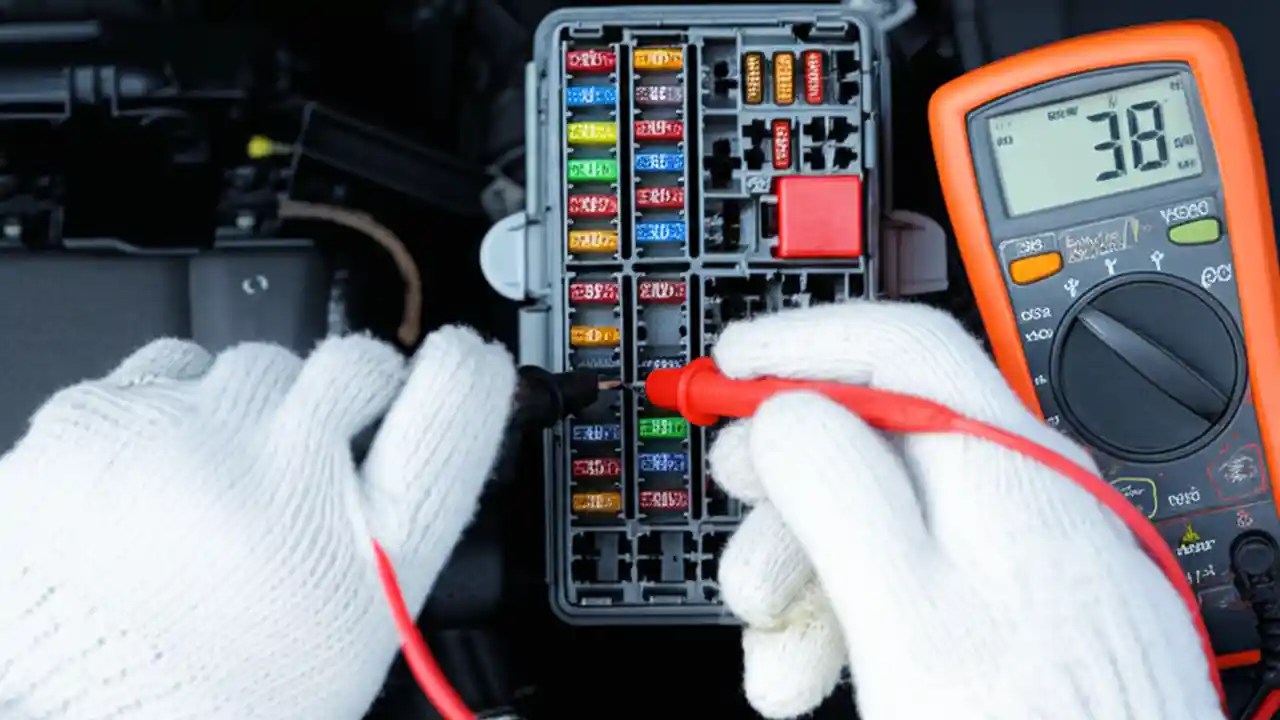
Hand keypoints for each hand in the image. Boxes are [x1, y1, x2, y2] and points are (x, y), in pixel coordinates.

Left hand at [0, 327, 514, 718]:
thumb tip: (424, 432)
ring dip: (256, 402)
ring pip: (259, 361)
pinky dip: (175, 404)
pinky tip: (159, 468)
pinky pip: (170, 366)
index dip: (469, 373)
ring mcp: (181, 449)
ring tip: (221, 478)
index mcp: (354, 568)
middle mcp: (278, 496)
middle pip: (359, 367)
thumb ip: (392, 537)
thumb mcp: (343, 636)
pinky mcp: (96, 422)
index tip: (464, 357)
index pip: (449, 417)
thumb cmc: (205, 689)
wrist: (61, 706)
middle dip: (350, 389)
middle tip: (315, 444)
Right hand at [707, 302, 1222, 719]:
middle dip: (784, 488)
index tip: (732, 365)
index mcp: (1005, 470)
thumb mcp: (909, 616)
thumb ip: (843, 495)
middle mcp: (1016, 496)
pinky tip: (810, 667)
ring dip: (800, 577)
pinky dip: (841, 614)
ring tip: (772, 652)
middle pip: (871, 440)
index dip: (802, 345)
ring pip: (876, 519)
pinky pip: (905, 579)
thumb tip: (787, 413)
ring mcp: (1013, 555)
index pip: (899, 351)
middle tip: (740, 518)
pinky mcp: (1005, 608)